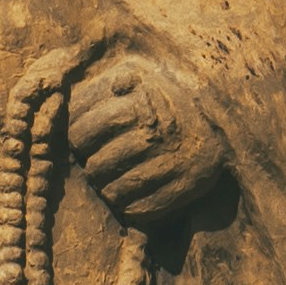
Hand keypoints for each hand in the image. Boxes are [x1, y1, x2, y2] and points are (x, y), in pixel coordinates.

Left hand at [71, 47, 226, 223]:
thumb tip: (64, 98)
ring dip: (108, 189)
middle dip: (92, 166)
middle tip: (100, 161)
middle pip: (95, 165)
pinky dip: (130, 207)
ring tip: (116, 177)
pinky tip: (133, 194)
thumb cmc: (163, 95)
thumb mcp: (135, 74)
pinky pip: (141, 210)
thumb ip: (101, 86)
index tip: (85, 138)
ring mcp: (172, 160)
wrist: (221, 112)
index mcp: (138, 98)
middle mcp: (156, 129)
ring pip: (114, 192)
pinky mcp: (188, 185)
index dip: (76, 138)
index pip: (80, 130)